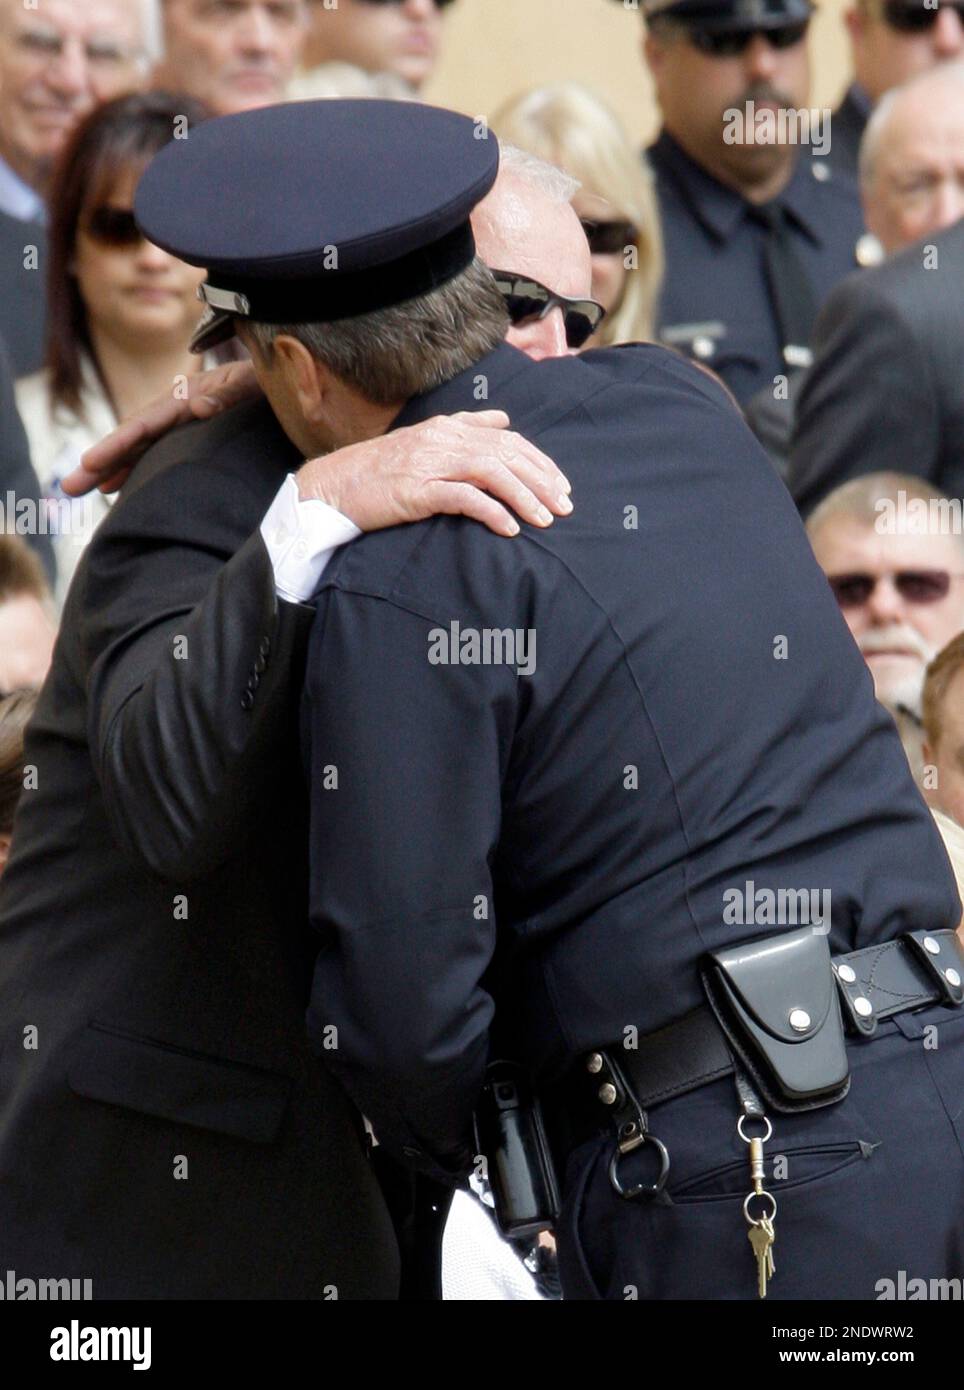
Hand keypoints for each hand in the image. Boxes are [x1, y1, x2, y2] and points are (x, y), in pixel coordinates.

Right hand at [62, 360, 260, 496]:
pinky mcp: (192, 441)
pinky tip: (115, 488)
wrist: (288, 386)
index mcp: (188, 395)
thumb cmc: (272, 385)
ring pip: (140, 449)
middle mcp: (178, 411)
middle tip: (69, 487)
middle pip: (133, 438)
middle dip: (101, 462)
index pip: (146, 423)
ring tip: (78, 489)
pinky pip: (156, 457)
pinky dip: (135, 471)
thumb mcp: (254, 384)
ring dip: (111, 469)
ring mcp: (182, 427)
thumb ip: (230, 394)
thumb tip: (198, 407)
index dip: (119, 444)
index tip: (93, 463)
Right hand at [296, 411, 571, 536]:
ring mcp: (429, 464)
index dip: (538, 461)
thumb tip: (502, 420)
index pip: (506, 438)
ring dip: (524, 497)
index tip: (561, 485)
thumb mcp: (424, 441)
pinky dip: (492, 512)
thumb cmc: (378, 471)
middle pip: (506, 454)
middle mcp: (442, 440)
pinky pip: (464, 498)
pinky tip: (509, 529)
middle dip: (541, 480)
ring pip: (491, 473)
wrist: (332, 487)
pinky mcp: (417, 490)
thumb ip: (464, 428)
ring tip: (545, 519)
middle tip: (565, 505)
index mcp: (447, 427)